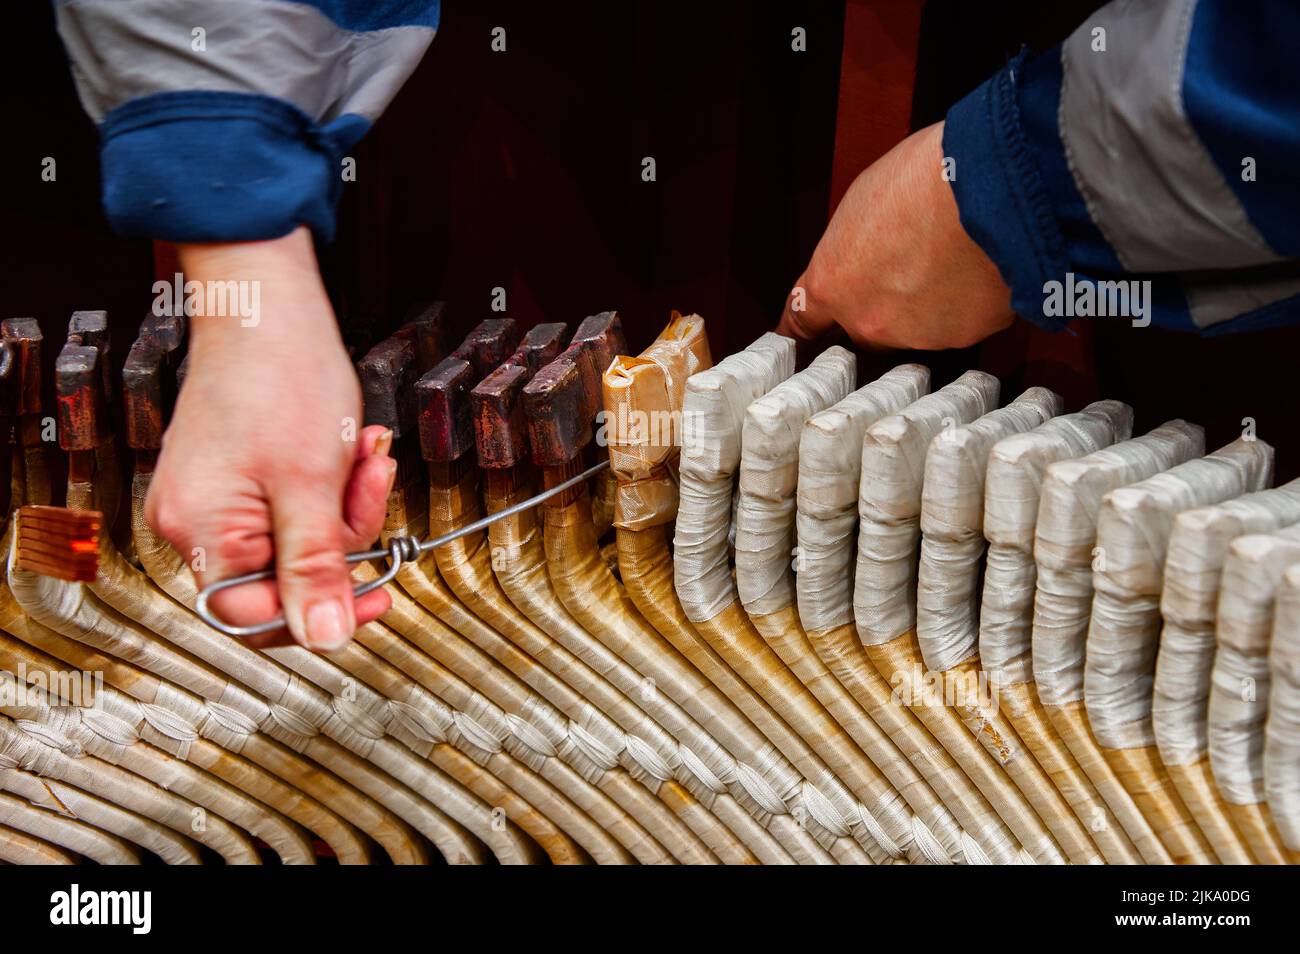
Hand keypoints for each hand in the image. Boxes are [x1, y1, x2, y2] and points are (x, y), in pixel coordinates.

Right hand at [146, 227, 393, 649]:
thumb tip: (326, 637)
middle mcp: (195, 521)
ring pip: (298, 536)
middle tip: (368, 488)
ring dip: (343, 500)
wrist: (268, 303)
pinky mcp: (234, 475)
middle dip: (342, 534)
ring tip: (361, 454)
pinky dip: (328, 482)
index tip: (376, 595)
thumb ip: (318, 568)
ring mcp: (213, 496)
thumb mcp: (312, 484)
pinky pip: (291, 503)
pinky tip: (347, 447)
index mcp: (203, 532)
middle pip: (285, 575)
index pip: (257, 617)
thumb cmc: (280, 376)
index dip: (323, 612)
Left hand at [777, 122, 1014, 349]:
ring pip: (918, 327)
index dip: (804, 330)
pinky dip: (970, 301)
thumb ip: (854, 245)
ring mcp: (916, 335)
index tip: (803, 338)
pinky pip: (963, 321)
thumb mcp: (863, 202)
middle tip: (910, 264)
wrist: (986, 187)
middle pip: (866, 326)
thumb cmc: (923, 180)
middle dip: (883, 304)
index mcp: (832, 283)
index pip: (803, 320)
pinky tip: (980, 265)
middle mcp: (869, 320)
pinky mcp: (964, 336)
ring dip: (930, 300)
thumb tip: (866, 254)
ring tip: (952, 254)